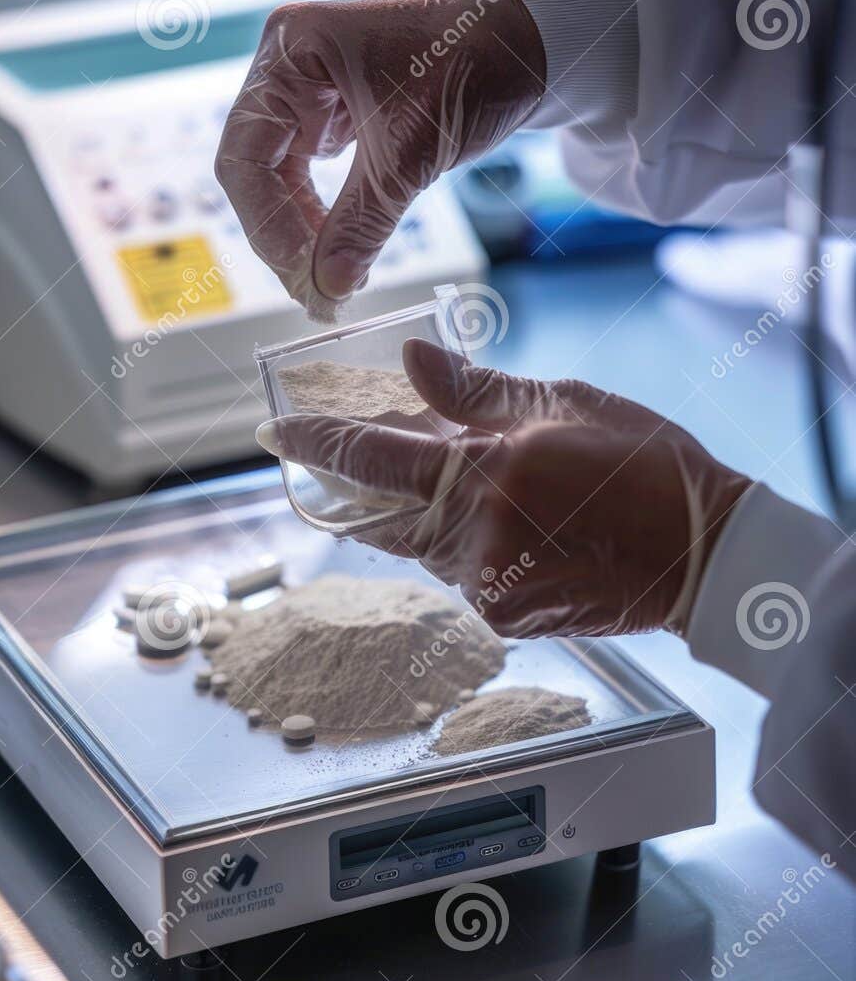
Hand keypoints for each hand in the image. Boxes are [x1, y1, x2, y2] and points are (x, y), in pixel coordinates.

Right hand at [215, 0, 545, 312]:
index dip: (269, 225)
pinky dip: (320, 213)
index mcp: (291, 47)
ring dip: (300, 229)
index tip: (303, 278)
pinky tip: (338, 247)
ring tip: (329, 278)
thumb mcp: (411, 153)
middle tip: (316, 292)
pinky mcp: (332, 108)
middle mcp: (288, 60)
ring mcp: (308, 84)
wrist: (532, 46)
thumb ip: (359, 224)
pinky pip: (306, 172)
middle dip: (283, 233)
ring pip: (277, 176)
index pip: (245, 154)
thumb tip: (324, 290)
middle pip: (254, 167)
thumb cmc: (478, 66)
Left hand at [257, 340, 751, 638]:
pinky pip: (454, 571)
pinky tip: (499, 517)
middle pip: (377, 513)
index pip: (370, 459)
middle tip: (338, 452)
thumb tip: (412, 361)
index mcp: (487, 474)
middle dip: (354, 483)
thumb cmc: (647, 468)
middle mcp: (473, 538)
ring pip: (416, 543)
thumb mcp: (568, 403)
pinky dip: (457, 539)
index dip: (316, 444)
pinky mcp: (501, 619)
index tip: (274, 430)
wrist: (706, 557)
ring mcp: (485, 586)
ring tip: (457, 474)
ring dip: (417, 508)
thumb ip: (478, 391)